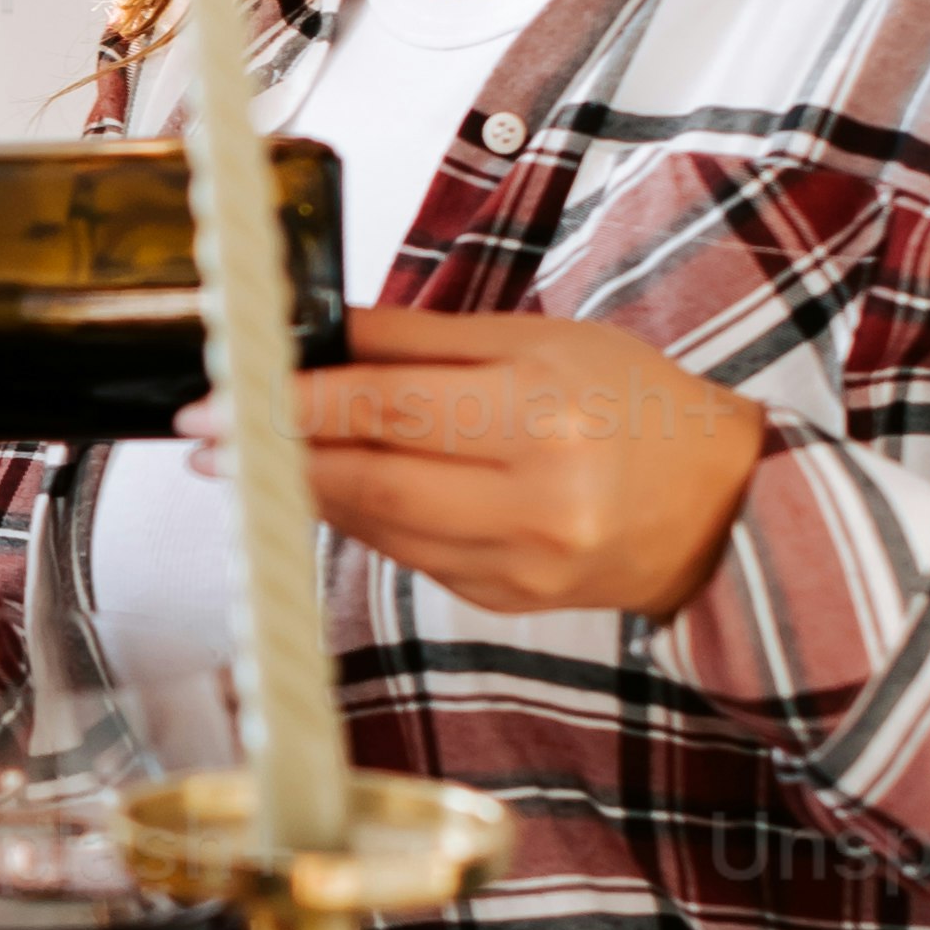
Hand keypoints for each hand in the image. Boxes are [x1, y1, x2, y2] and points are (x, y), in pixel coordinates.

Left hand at [249, 304, 766, 620]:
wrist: (722, 507)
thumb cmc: (631, 406)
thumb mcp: (539, 343)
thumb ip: (423, 341)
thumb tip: (316, 329)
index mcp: (540, 413)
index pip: (388, 405)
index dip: (295, 401)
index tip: (223, 395)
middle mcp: (532, 497)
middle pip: (371, 477)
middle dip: (278, 454)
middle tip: (207, 435)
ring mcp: (518, 561)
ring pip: (379, 525)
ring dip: (308, 489)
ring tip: (256, 457)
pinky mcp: (506, 600)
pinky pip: (409, 557)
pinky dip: (363, 521)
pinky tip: (334, 492)